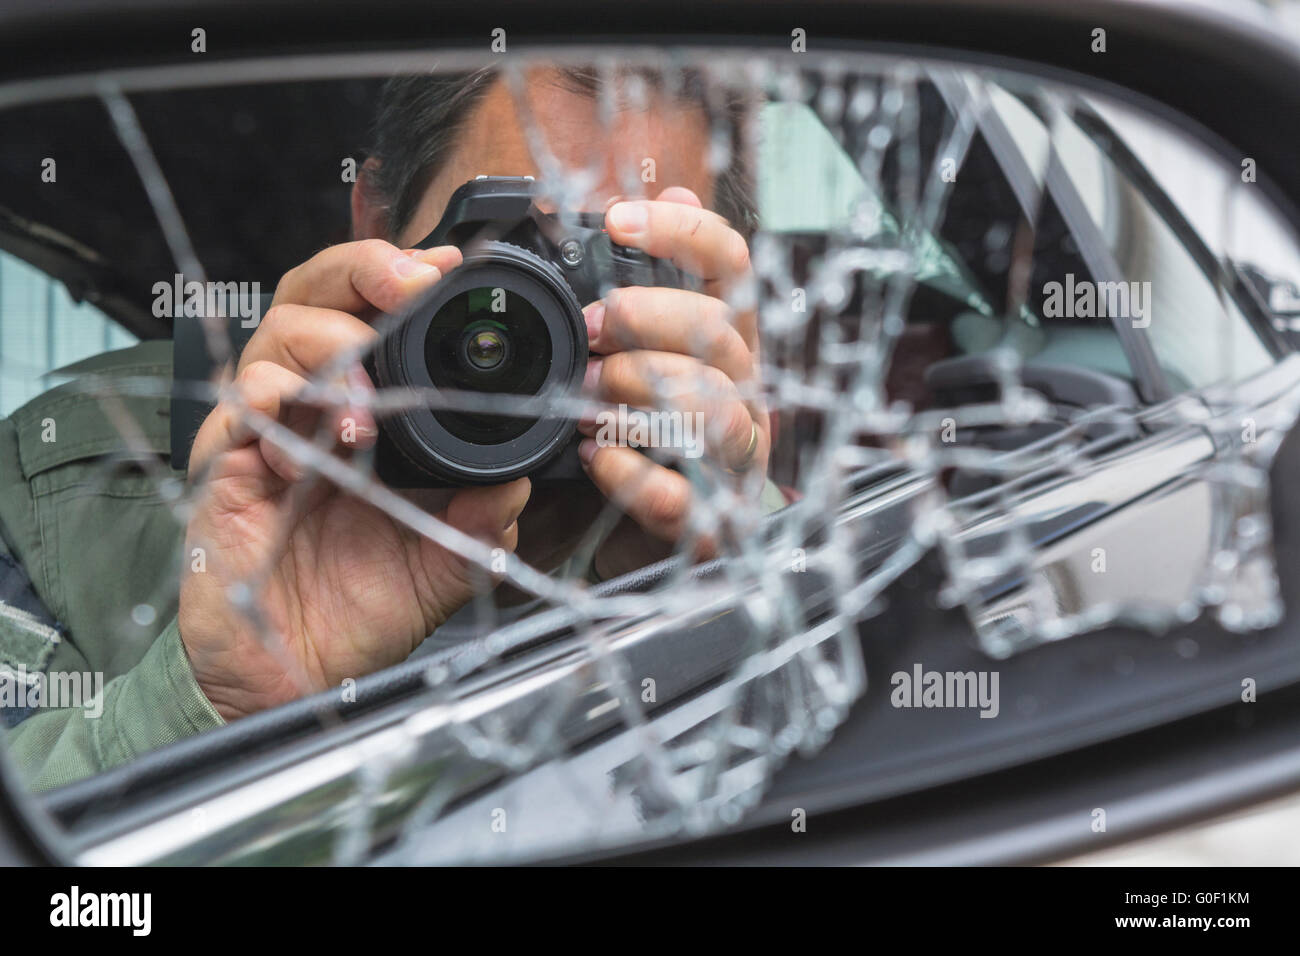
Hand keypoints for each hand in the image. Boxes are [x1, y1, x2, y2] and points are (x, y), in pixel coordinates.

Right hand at [179, 240, 529, 720]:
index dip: (401, 277)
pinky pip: (239, 413)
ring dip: (328, 354)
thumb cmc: (366, 606)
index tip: (446, 268)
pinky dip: (276, 416)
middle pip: (314, 295)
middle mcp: (312, 405)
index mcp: (365, 408)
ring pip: (274, 340)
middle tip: (405, 287)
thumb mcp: (446, 557)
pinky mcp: (226, 468)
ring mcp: (266, 432)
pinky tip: (311, 461)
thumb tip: (519, 477)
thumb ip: (483, 515)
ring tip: (365, 409)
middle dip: (360, 273)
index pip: (373, 313)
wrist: (306, 673)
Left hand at [576, 187, 768, 566]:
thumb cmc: (653, 434)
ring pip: (715, 407)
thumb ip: (662, 279)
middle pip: (718, 330)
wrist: (662, 541)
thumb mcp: (651, 349)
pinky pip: (686, 495)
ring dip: (639, 393)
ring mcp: (739, 456)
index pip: (730, 262)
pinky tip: (594, 459)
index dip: (680, 229)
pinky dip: (633, 474)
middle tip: (591, 330)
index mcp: (728, 340)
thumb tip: (675, 186)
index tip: (615, 219)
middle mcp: (744, 389)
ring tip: (586, 402)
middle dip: (645, 321)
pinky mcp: (717, 519)